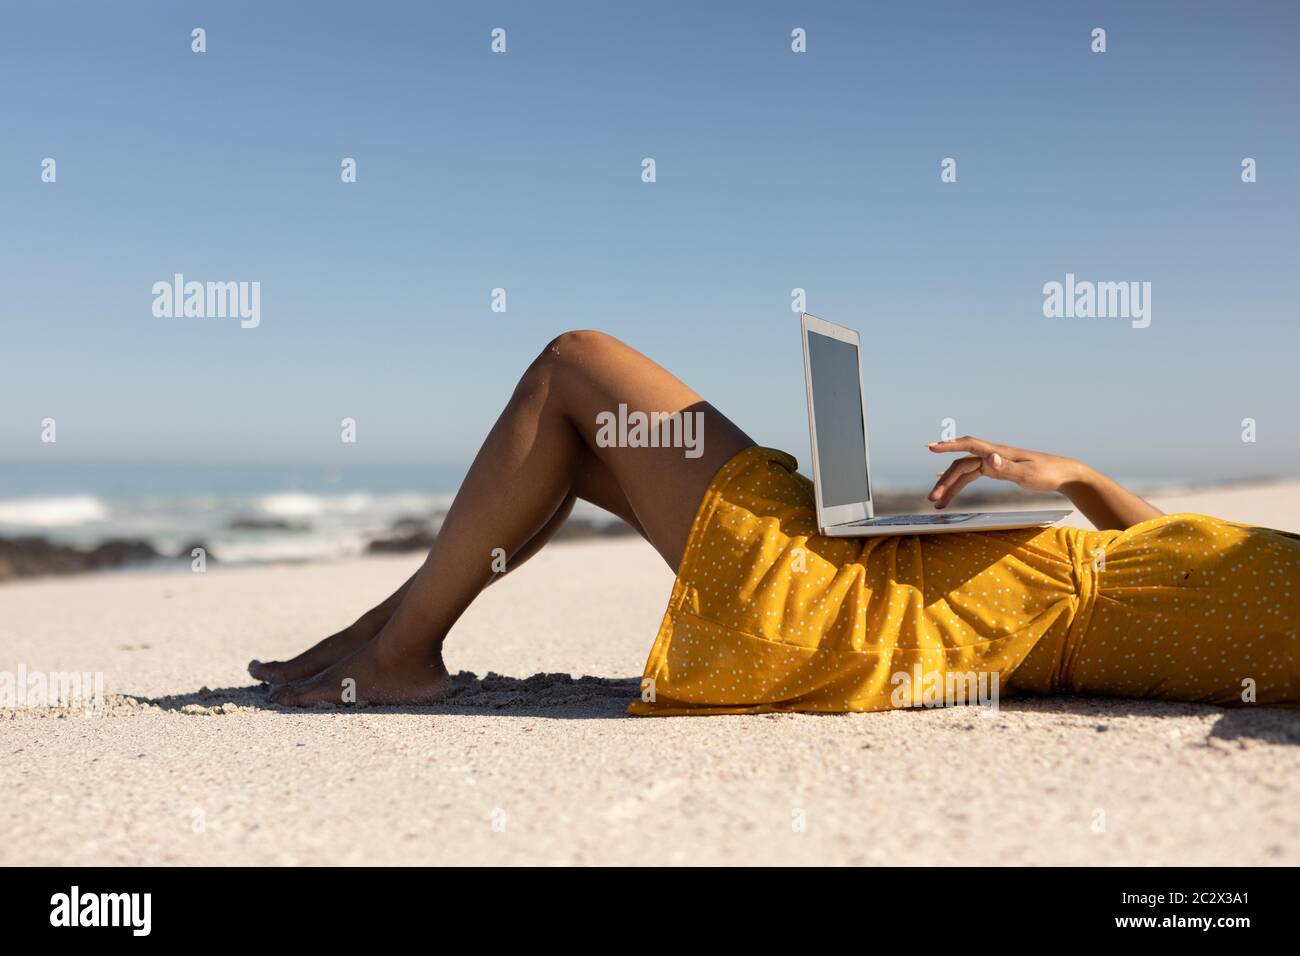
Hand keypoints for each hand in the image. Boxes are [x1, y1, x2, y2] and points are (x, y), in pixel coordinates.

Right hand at [926, 437, 1080, 508]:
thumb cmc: (1049, 473)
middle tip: (933, 499)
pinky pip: (972, 476)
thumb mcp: (1029, 473)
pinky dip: (959, 483)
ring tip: (938, 503)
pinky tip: (949, 488)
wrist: (1064, 474)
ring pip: (965, 473)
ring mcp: (994, 463)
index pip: (969, 446)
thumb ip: (1008, 467)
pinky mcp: (997, 470)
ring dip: (950, 486)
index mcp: (998, 453)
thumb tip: (989, 459)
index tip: (931, 448)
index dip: (949, 446)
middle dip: (945, 482)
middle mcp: (992, 456)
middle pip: (961, 465)